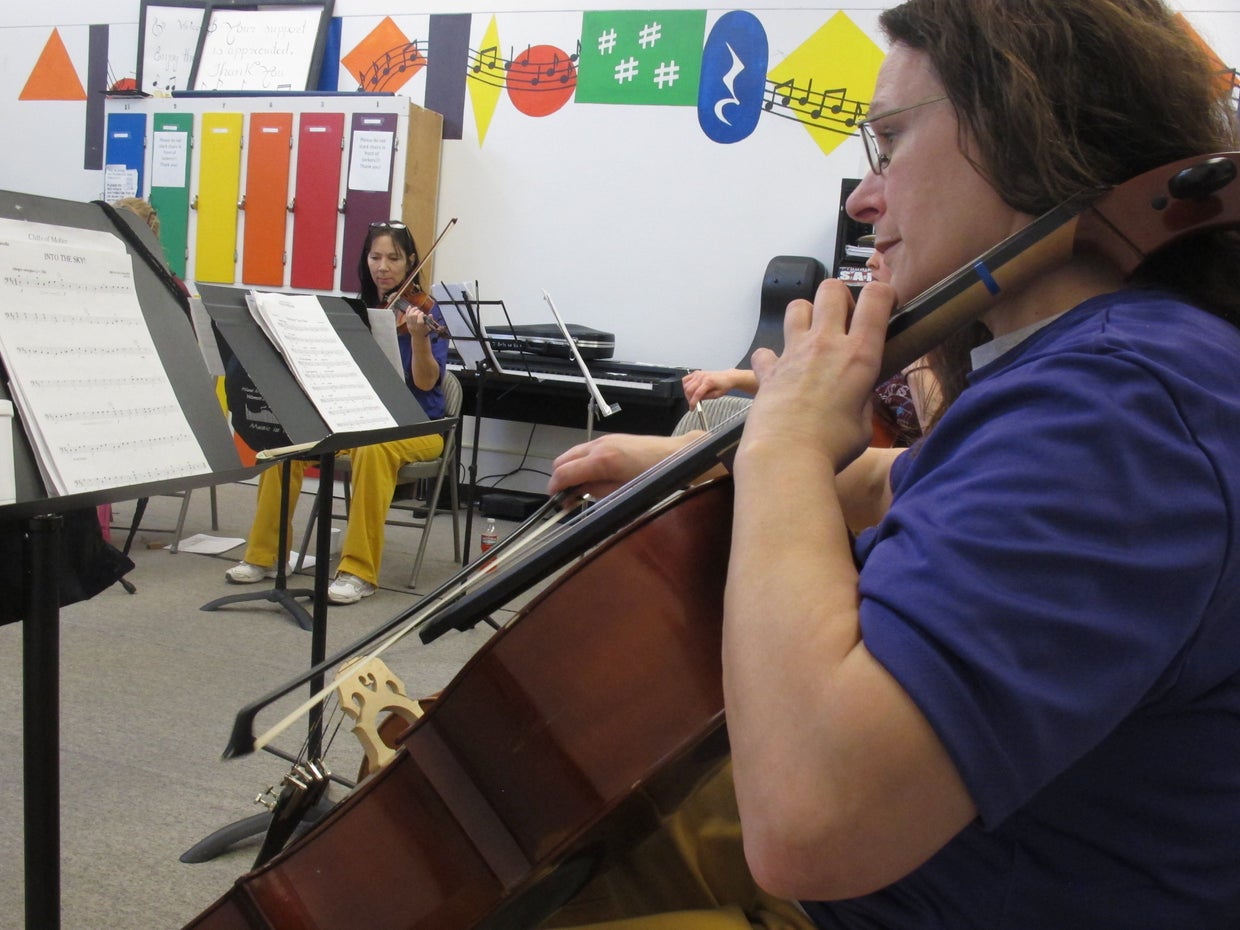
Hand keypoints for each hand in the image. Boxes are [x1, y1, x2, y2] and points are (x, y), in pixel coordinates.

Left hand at [400, 309, 435, 338]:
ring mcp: (410, 325)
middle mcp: (414, 327)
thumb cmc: (425, 332)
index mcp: (420, 328)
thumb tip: (430, 314)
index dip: (421, 314)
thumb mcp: (429, 327)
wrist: (419, 338)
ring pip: (409, 315)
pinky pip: (406, 316)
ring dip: (412, 310)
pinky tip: (410, 306)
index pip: (419, 320)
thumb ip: (430, 321)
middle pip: (413, 316)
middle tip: (420, 311)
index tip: (423, 313)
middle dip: (417, 311)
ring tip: (416, 308)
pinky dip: (408, 311)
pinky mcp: (407, 324)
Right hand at [548, 433, 694, 499]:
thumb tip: (578, 494)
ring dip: (570, 469)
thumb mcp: (623, 492)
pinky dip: (582, 462)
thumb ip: (597, 491)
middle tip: (566, 496)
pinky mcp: (611, 438)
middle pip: (563, 459)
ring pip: (573, 453)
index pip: (564, 473)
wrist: (677, 455)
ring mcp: (604, 439)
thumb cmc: (654, 478)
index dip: (554, 488)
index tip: (554, 500)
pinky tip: (592, 475)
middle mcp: (598, 446)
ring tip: (579, 487)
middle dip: (559, 478)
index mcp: (601, 461)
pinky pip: (586, 450)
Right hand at [682, 368, 757, 406]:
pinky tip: (690, 389)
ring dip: (687, 393)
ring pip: (686, 385)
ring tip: (692, 397)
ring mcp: (698, 374)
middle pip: (689, 389)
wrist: (727, 377)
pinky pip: (686, 379)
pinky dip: (685, 385)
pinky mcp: (696, 372)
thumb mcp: (717, 395)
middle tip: (692, 403)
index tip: (692, 408)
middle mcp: (702, 377)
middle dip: (689, 398)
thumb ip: (706, 397)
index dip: (693, 403)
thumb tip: (697, 400)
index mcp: (708, 382)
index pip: (697, 394)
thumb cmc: (724, 385)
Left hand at [742, 279, 893, 473]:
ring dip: (806, 316)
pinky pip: (765, 351)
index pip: (876, 297)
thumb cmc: (833, 446)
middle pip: (831, 289)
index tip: (884, 308)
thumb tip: (856, 395)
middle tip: (844, 322)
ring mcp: (793, 353)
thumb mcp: (864, 423)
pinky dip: (772, 359)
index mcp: (860, 353)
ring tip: (812, 340)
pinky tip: (780, 374)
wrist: (785, 457)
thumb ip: (861, 399)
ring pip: (796, 307)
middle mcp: (825, 343)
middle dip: (840, 298)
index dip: (883, 294)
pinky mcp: (768, 369)